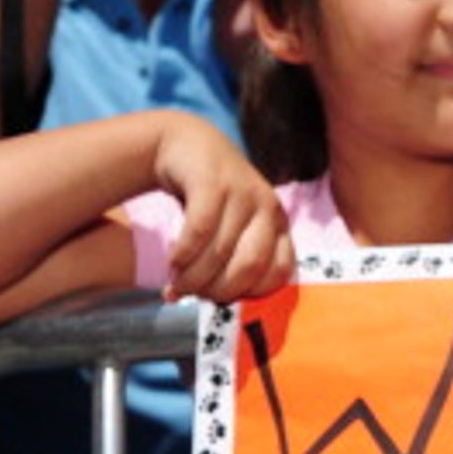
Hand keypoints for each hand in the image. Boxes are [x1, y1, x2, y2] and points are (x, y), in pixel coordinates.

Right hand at [150, 114, 293, 302]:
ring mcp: (243, 191)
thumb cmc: (211, 200)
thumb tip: (223, 308)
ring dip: (194, 276)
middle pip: (251, 265)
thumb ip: (236, 258)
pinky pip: (200, 229)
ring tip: (176, 285)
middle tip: (195, 297)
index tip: (222, 302)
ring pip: (221, 250)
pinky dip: (184, 254)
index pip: (280, 272)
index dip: (250, 294)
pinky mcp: (214, 182)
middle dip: (219, 290)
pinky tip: (173, 262)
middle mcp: (268, 207)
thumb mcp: (234, 226)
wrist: (187, 145)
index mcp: (279, 224)